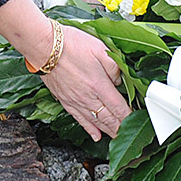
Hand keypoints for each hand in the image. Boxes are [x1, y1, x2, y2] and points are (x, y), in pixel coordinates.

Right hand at [41, 24, 130, 140]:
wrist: (45, 47)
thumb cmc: (70, 44)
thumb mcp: (100, 48)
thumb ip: (114, 66)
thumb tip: (119, 80)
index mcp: (99, 85)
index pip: (119, 108)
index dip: (129, 116)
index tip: (136, 120)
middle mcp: (88, 97)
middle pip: (109, 119)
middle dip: (121, 128)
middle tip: (129, 133)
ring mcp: (76, 101)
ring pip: (96, 122)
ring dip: (108, 131)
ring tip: (117, 136)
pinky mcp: (65, 101)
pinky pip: (80, 120)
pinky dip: (90, 130)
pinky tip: (96, 135)